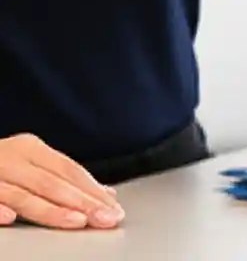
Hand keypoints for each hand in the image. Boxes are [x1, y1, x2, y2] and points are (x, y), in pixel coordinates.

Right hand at [0, 133, 123, 229]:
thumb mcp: (29, 165)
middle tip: (105, 219)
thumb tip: (105, 194)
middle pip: (51, 182)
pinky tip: (12, 219)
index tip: (114, 207)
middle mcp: (10, 157)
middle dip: (82, 202)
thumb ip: (62, 179)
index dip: (92, 189)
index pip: (68, 170)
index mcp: (29, 149)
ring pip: (22, 194)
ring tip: (76, 221)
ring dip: (51, 210)